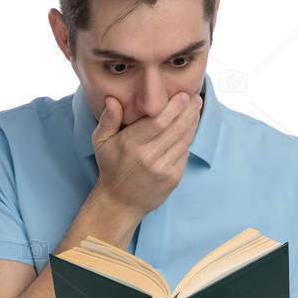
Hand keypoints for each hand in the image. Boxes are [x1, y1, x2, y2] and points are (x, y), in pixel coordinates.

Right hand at [92, 90, 203, 217]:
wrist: (119, 202)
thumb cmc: (111, 167)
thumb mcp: (100, 143)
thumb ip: (108, 120)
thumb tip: (112, 99)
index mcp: (131, 145)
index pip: (158, 121)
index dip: (174, 107)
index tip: (183, 95)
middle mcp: (148, 157)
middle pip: (176, 128)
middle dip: (189, 110)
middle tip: (197, 98)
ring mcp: (163, 169)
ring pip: (184, 140)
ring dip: (193, 123)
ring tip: (197, 109)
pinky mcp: (172, 179)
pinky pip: (185, 154)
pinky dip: (189, 139)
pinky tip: (190, 128)